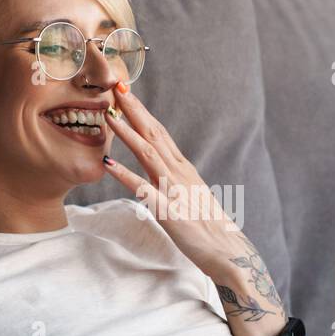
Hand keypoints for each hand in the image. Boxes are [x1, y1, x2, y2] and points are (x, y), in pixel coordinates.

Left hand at [102, 82, 243, 276]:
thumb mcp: (189, 195)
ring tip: (108, 115)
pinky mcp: (167, 210)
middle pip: (153, 133)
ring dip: (127, 132)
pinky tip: (108, 163)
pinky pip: (143, 189)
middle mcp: (178, 172)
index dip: (142, 111)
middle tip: (116, 85)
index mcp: (182, 168)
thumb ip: (173, 180)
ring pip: (148, 153)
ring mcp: (174, 189)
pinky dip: (124, 174)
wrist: (226, 250)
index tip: (126, 92)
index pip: (159, 132)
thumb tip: (160, 170)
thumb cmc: (207, 226)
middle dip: (134, 108)